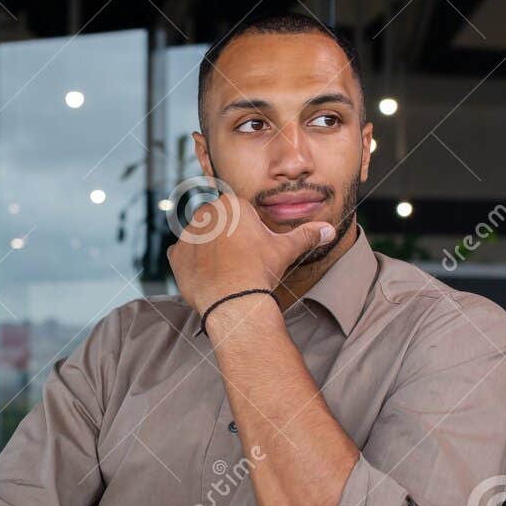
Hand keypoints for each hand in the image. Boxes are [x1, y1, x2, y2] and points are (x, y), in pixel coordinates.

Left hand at [166, 193, 335, 313]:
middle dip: (226, 238)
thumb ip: (306, 235)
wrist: (234, 301)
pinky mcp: (176, 256)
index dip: (247, 232)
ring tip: (224, 270)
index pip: (239, 213)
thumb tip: (329, 230)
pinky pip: (183, 256)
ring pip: (200, 238)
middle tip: (239, 260)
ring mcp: (188, 235)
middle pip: (217, 223)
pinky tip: (208, 276)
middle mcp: (206, 213)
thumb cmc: (260, 271)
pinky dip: (192, 265)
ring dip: (208, 250)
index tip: (252, 249)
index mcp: (232, 204)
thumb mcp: (286, 250)